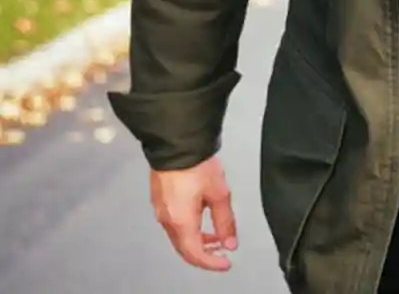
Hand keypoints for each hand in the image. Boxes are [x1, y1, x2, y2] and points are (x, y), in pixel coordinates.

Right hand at [150, 156, 238, 270]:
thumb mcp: (219, 194)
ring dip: (197, 240)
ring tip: (216, 235)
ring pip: (179, 236)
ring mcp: (160, 209)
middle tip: (222, 252)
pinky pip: (173, 223)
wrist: (176, 143)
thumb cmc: (195, 164)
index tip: (225, 263)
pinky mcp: (160, 200)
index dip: (212, 263)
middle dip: (205, 253)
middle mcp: (167, 219)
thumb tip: (230, 241)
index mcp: (181, 221)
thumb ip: (225, 221)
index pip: (195, 254)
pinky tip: (201, 219)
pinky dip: (188, 229)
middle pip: (184, 248)